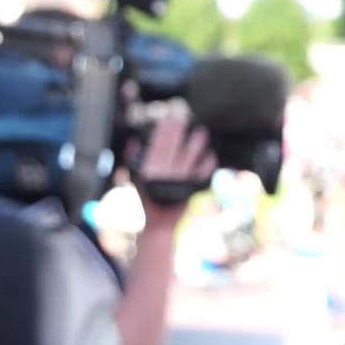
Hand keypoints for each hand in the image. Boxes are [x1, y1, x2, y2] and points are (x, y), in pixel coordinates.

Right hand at [128, 109, 214, 231]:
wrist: (159, 224)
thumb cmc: (149, 199)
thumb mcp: (135, 181)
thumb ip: (133, 162)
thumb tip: (134, 142)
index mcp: (149, 172)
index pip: (156, 147)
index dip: (162, 132)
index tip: (167, 120)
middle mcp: (164, 175)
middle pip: (170, 149)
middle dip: (176, 133)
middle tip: (180, 120)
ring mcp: (178, 183)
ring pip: (188, 159)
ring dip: (194, 144)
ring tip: (200, 132)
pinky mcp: (191, 191)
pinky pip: (202, 176)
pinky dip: (207, 165)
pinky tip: (211, 155)